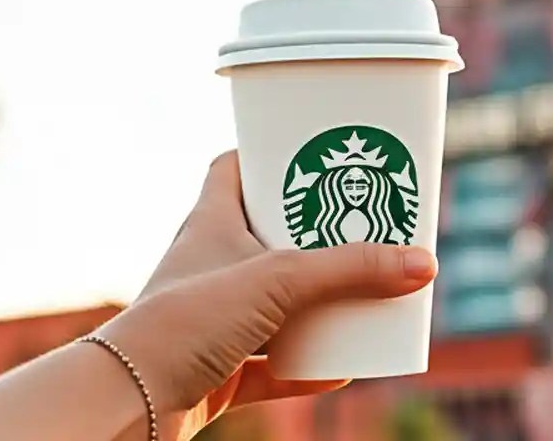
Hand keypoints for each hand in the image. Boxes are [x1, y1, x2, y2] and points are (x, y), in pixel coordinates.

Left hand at [98, 152, 437, 439]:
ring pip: (274, 305)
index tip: (313, 152)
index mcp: (211, 222)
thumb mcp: (280, 279)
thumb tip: (423, 263)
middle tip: (364, 230)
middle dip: (316, 239)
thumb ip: (352, 268)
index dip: (269, 156)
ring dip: (315, 305)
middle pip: (268, 238)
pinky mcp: (217, 370)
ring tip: (365, 296)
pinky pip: (272, 365)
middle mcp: (210, 265)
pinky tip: (345, 369)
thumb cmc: (186, 321)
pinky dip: (308, 367)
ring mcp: (212, 320)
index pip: (233, 168)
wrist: (129, 400)